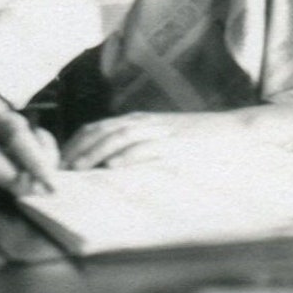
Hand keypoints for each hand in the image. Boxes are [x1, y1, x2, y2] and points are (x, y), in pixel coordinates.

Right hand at [0, 110, 59, 198]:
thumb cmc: (11, 140)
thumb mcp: (33, 137)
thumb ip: (45, 155)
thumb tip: (45, 183)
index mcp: (4, 121)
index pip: (17, 140)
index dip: (35, 165)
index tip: (53, 188)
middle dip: (11, 184)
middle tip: (28, 194)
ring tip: (7, 192)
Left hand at [61, 111, 250, 169]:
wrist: (232, 132)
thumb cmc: (198, 142)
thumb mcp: (162, 141)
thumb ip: (139, 150)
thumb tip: (112, 169)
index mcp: (139, 121)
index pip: (97, 127)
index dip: (75, 144)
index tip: (61, 164)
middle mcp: (144, 122)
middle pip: (100, 130)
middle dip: (77, 150)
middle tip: (61, 171)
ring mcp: (159, 131)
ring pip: (118, 137)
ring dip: (95, 153)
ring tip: (78, 169)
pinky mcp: (174, 143)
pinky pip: (145, 148)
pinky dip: (126, 156)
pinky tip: (112, 167)